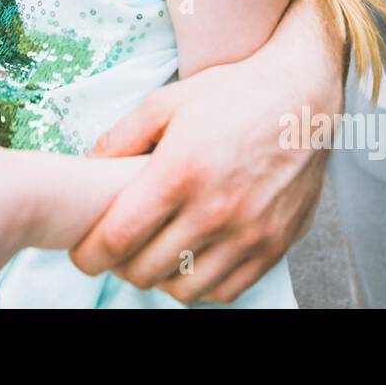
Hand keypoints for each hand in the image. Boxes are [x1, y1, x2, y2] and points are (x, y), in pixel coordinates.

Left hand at [69, 0, 341, 303]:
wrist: (303, 96)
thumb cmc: (233, 94)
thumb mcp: (165, 102)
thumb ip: (119, 138)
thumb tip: (86, 168)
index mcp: (179, 173)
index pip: (117, 239)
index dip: (89, 255)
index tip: (83, 253)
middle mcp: (214, 210)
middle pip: (145, 271)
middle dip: (120, 264)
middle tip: (119, 246)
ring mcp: (248, 233)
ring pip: (184, 289)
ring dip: (161, 277)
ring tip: (156, 252)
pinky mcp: (274, 245)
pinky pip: (226, 291)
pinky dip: (202, 283)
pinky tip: (194, 257)